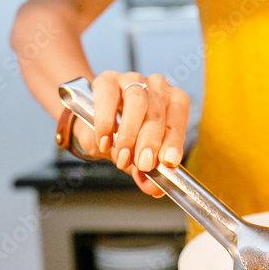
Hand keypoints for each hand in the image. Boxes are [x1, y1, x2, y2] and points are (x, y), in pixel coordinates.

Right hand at [78, 70, 189, 196]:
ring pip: (138, 102)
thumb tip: (154, 190)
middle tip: (143, 165)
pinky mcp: (107, 79)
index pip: (178, 121)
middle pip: (157, 113)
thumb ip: (144, 172)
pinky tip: (104, 140)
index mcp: (172, 103)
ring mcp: (132, 80)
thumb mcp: (135, 157)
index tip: (168, 162)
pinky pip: (108, 96)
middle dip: (150, 142)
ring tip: (123, 157)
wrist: (90, 122)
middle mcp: (156, 88)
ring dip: (130, 133)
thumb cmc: (121, 136)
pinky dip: (106, 121)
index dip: (174, 142)